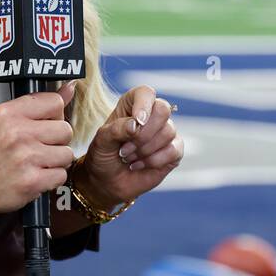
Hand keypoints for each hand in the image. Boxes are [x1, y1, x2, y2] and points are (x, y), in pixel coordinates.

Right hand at [0, 81, 77, 216]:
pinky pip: (61, 176)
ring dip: (56, 161)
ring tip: (37, 163)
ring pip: (67, 154)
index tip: (44, 125)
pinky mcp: (31, 182)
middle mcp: (18, 132)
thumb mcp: (3, 120)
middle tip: (40, 147)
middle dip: (57, 141)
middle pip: (66, 130)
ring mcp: (25, 158)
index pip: (55, 103)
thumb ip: (38, 104)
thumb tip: (71, 88)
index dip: (55, 116)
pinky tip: (35, 176)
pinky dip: (51, 179)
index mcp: (10, 113)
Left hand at [76, 85, 181, 206]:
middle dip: (144, 133)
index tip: (136, 121)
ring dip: (144, 150)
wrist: (107, 181)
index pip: (146, 93)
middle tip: (125, 148)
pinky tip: (140, 165)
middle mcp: (151, 115)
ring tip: (128, 158)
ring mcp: (165, 133)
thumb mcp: (101, 141)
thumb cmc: (103, 156)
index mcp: (132, 104)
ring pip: (168, 132)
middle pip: (163, 110)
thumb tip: (136, 124)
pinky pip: (174, 150)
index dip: (143, 105)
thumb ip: (116, 129)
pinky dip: (154, 160)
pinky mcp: (174, 151)